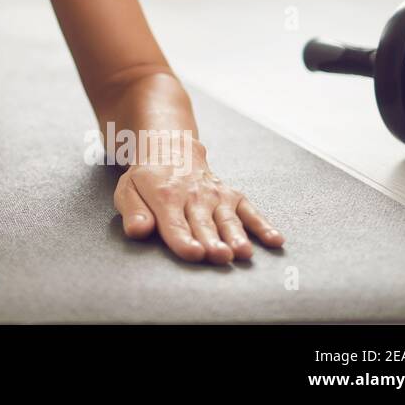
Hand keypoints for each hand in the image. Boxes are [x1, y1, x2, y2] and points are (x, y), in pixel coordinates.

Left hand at [113, 145, 284, 263]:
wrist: (171, 149)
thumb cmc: (147, 179)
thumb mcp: (128, 191)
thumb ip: (133, 212)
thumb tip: (138, 230)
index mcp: (165, 197)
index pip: (174, 224)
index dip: (184, 240)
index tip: (193, 253)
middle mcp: (194, 196)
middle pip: (203, 225)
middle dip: (212, 241)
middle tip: (220, 256)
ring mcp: (216, 196)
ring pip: (228, 219)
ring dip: (236, 236)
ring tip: (244, 252)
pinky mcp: (233, 196)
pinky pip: (250, 211)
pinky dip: (264, 225)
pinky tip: (275, 240)